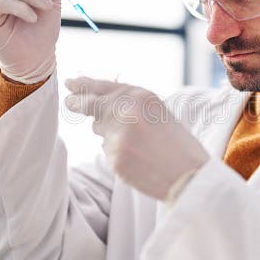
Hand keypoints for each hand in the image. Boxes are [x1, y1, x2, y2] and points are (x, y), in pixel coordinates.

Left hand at [63, 76, 209, 200]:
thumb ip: (130, 103)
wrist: (189, 175)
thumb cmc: (177, 144)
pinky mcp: (114, 158)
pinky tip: (138, 159)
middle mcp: (126, 111)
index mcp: (140, 96)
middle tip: (69, 101)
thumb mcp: (157, 112)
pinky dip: (118, 154)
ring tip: (138, 143)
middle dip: (77, 103)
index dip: (83, 85)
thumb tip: (98, 102)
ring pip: (99, 130)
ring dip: (109, 133)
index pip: (103, 86)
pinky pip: (107, 151)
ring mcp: (118, 135)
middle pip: (89, 105)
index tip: (70, 84)